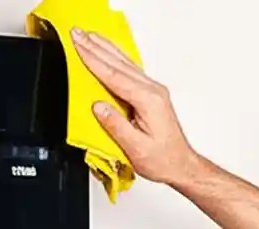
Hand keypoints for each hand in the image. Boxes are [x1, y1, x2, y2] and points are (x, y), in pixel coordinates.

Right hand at [71, 27, 202, 185]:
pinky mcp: (151, 94)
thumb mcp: (136, 148)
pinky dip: (115, 58)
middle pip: (119, 63)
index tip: (78, 46)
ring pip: (125, 63)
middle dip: (95, 46)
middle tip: (77, 33)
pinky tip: (108, 52)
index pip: (115, 75)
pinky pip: (130, 69)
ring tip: (88, 36)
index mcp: (149, 101)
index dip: (93, 59)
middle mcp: (152, 91)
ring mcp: (153, 91)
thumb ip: (116, 126)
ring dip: (105, 48)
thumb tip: (99, 107)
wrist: (181, 164)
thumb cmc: (163, 159)